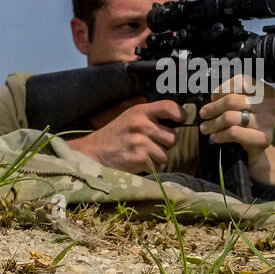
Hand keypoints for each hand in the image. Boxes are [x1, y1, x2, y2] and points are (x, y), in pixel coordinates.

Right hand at [68, 99, 185, 173]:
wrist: (94, 151)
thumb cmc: (116, 134)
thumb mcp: (130, 117)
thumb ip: (150, 116)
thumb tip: (176, 122)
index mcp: (140, 111)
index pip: (169, 106)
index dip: (179, 114)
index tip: (180, 120)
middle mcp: (141, 125)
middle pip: (172, 137)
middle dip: (165, 144)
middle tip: (152, 143)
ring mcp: (140, 143)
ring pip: (166, 154)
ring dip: (157, 157)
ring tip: (143, 153)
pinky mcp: (139, 159)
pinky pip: (157, 166)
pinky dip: (150, 167)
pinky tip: (138, 161)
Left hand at [198, 76, 274, 183]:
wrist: (254, 150)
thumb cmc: (245, 125)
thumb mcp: (239, 106)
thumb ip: (229, 95)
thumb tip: (210, 95)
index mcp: (266, 92)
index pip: (241, 81)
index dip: (222, 89)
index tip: (213, 97)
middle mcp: (270, 104)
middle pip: (232, 100)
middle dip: (213, 108)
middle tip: (204, 114)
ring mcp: (269, 122)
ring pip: (230, 117)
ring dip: (213, 123)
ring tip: (206, 128)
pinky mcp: (263, 138)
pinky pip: (234, 132)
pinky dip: (220, 135)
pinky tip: (215, 137)